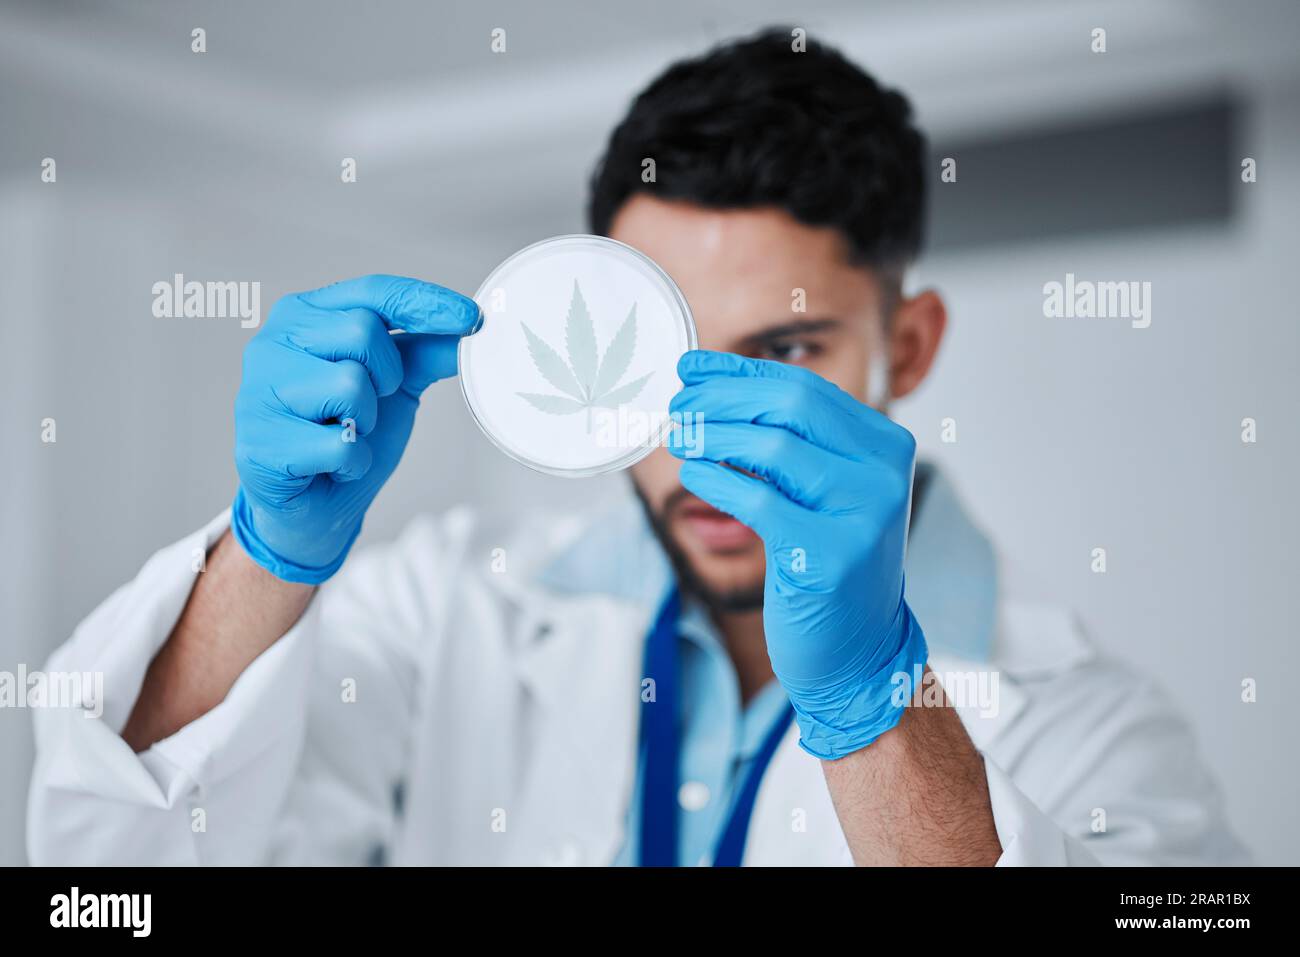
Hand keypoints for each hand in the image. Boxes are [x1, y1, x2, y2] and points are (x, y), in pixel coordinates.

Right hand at [232, 275, 481, 583]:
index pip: (372, 292)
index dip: (425, 302)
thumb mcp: (394, 387)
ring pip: (350, 387)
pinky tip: (328, 468)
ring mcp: (257, 392)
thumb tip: (471, 328)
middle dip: (384, 379)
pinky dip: (351, 463)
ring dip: (365, 424)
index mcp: (303, 317)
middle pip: (363, 333)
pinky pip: (338, 444)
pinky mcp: (259, 443)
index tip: (472, 318)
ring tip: (341, 435)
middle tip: (364, 409)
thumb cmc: (345, 435)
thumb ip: (425, 352)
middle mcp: (271, 343)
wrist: (313, 509)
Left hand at [668, 350, 927, 758]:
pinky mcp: (832, 556)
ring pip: (774, 447)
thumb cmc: (825, 561)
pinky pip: (760, 500)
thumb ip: (780, 436)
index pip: (805, 388)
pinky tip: (694, 473)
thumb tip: (704, 379)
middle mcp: (884, 473)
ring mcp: (863, 514)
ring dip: (714, 435)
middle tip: (678, 406)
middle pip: (791, 405)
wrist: (858, 651)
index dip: (740, 374)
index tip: (690, 368)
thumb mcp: (815, 489)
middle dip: (723, 398)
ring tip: (678, 436)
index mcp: (884, 445)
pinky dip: (717, 480)